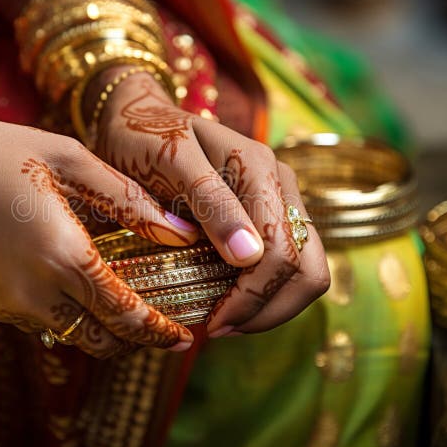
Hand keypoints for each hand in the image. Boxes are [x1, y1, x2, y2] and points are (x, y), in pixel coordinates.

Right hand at [0, 118, 197, 357]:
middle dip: (136, 339)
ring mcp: (7, 305)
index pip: (123, 312)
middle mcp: (35, 291)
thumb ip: (127, 198)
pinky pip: (41, 322)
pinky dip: (67, 315)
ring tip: (123, 305)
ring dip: (101, 329)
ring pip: (71, 336)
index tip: (184, 338)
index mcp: (61, 252)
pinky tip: (74, 285)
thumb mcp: (67, 158)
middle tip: (161, 327)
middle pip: (100, 339)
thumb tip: (180, 230)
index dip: (158, 330)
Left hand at [95, 70, 330, 335]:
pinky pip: (290, 264)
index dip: (253, 298)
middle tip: (221, 329)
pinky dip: (268, 294)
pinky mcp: (272, 214)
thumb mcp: (168, 161)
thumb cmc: (143, 138)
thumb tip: (250, 256)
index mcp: (259, 168)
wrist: (138, 118)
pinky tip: (230, 303)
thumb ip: (210, 201)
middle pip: (309, 267)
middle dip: (269, 310)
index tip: (213, 324)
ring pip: (307, 271)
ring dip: (272, 307)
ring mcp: (281, 199)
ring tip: (225, 322)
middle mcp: (280, 183)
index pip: (280, 251)